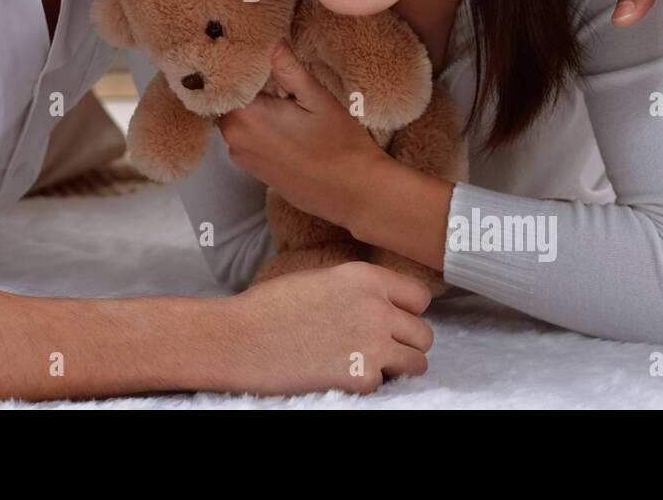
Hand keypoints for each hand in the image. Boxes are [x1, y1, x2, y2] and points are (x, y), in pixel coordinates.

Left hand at [217, 40, 388, 228]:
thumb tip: (272, 43)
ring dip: (254, 109)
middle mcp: (235, 138)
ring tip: (282, 100)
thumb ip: (288, 68)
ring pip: (237, 120)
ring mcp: (242, 157)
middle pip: (230, 100)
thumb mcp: (317, 98)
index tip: (259, 55)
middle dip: (249, 87)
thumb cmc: (340, 145)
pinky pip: (247, 139)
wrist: (354, 192)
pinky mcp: (253, 170)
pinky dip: (259, 128)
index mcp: (246, 116)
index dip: (243, 66)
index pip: (229, 81)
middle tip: (274, 74)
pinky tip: (285, 125)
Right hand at [225, 261, 433, 395]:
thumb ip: (359, 289)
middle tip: (382, 347)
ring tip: (369, 363)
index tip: (395, 320)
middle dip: (406, 343)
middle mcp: (377, 308)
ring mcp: (372, 345)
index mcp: (365, 278)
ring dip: (398, 366)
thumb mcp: (322, 279)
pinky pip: (384, 385)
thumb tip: (385, 305)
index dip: (408, 311)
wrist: (238, 339)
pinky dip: (367, 384)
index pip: (420, 297)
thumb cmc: (271, 308)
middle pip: (424, 334)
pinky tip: (341, 374)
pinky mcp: (360, 378)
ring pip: (417, 363)